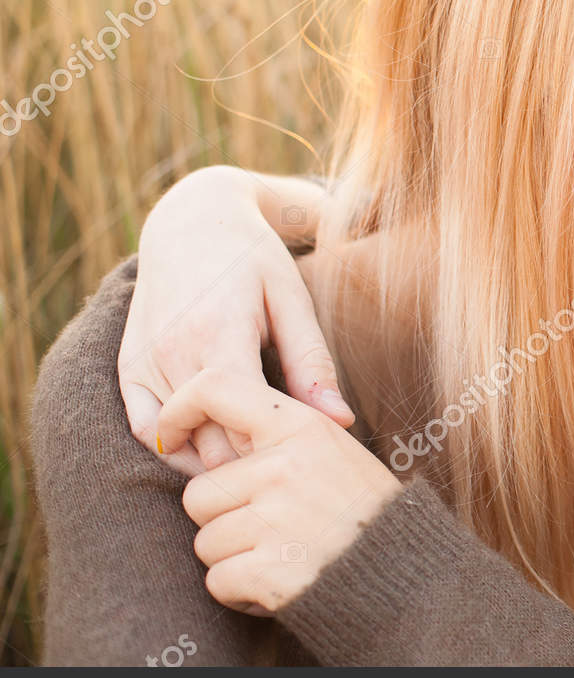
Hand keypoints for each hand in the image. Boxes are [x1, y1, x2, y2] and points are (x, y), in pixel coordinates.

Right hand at [119, 166, 351, 477]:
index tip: (303, 443)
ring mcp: (143, 360)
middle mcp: (171, 350)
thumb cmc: (255, 259)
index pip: (240, 414)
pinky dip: (175, 446)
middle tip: (285, 453)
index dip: (272, 440)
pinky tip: (214, 442)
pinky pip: (144, 427)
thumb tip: (342, 421)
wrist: (194, 220)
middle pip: (208, 436)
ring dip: (215, 456)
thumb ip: (312, 364)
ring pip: (175, 439)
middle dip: (250, 457)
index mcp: (217, 331)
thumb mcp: (293, 300)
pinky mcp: (127, 366)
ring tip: (255, 450)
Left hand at [159, 366, 402, 614]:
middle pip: (198, 492)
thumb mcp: (332, 449)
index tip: (170, 436)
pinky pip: (217, 582)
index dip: (179, 409)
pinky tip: (278, 580)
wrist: (406, 570)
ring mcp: (276, 519)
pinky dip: (241, 592)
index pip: (215, 387)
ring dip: (233, 558)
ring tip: (281, 552)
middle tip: (270, 526)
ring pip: (204, 542)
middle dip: (223, 518)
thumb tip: (212, 420)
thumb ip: (278, 433)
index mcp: (301, 426)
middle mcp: (284, 467)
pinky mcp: (268, 571)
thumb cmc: (364, 507)